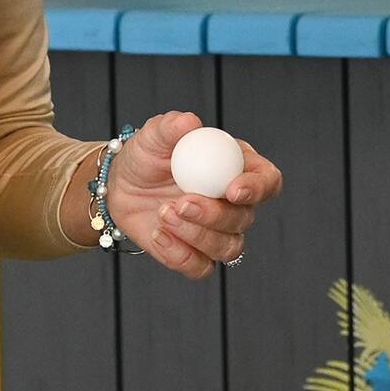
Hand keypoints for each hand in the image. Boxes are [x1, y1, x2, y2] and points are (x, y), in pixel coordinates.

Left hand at [106, 112, 282, 279]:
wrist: (121, 186)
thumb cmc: (147, 156)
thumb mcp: (154, 136)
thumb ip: (171, 127)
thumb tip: (189, 122)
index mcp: (238, 168)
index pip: (268, 181)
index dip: (257, 188)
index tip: (232, 190)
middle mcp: (235, 205)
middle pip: (245, 219)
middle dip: (214, 215)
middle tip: (181, 203)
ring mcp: (219, 233)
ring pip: (228, 248)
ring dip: (195, 235)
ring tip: (162, 214)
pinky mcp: (198, 256)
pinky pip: (201, 268)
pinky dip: (178, 254)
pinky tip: (157, 234)